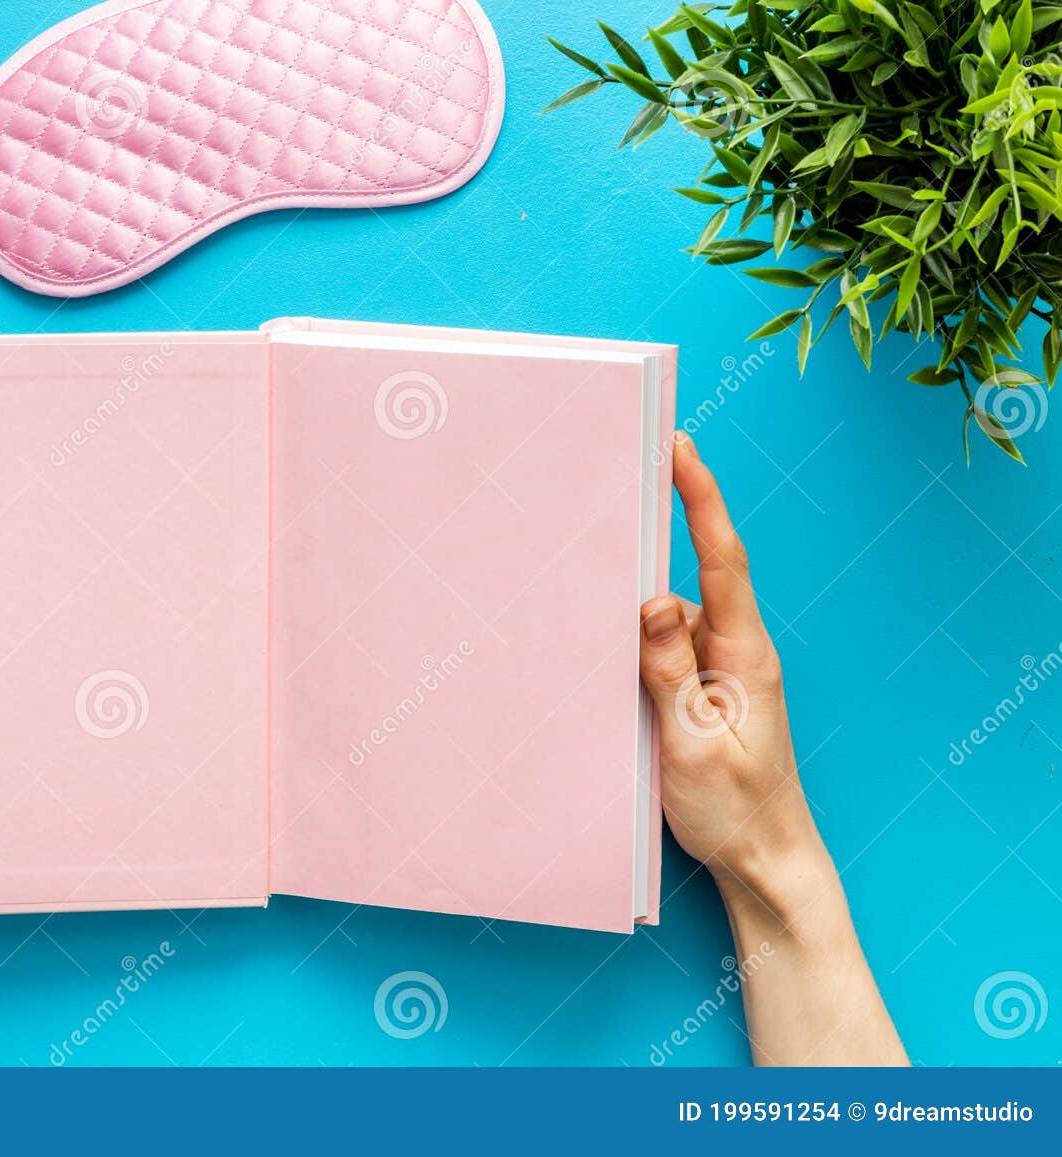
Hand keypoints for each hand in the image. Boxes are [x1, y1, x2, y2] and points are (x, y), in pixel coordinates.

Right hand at [639, 431, 906, 1065]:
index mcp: (743, 653)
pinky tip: (606, 651)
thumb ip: (669, 667)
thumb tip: (651, 597)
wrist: (765, 861)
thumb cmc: (734, 808)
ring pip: (669, 616)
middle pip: (691, 573)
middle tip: (622, 482)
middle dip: (660, 528)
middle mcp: (734, 650)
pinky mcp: (701, 694)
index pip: (721, 559)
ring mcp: (719, 672)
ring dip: (636, 603)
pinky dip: (636, 642)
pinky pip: (664, 649)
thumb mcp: (692, 740)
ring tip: (598, 581)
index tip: (679, 446)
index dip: (701, 498)